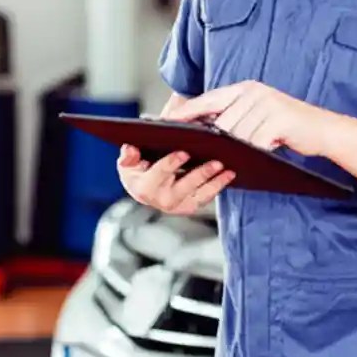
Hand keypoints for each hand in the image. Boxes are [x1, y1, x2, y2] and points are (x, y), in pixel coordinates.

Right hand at [117, 145, 235, 214]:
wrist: (143, 188)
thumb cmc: (136, 171)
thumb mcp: (127, 163)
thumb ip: (128, 155)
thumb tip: (130, 149)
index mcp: (145, 187)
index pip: (158, 174)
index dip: (171, 163)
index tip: (184, 152)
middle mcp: (162, 200)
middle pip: (184, 188)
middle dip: (200, 174)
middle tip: (216, 162)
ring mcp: (177, 205)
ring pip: (199, 196)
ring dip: (216, 184)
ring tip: (229, 171)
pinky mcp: (189, 207)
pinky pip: (206, 199)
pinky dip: (218, 187)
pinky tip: (228, 176)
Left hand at [164, 80, 331, 156]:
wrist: (325, 130)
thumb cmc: (288, 128)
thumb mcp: (259, 116)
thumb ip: (236, 119)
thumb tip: (207, 133)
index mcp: (246, 89)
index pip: (208, 99)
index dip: (187, 112)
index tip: (166, 123)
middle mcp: (254, 92)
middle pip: (220, 120)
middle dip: (211, 139)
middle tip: (199, 152)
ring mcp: (267, 103)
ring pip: (236, 133)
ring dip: (234, 150)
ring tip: (230, 160)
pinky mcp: (279, 118)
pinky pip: (255, 141)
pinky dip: (251, 153)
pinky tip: (250, 160)